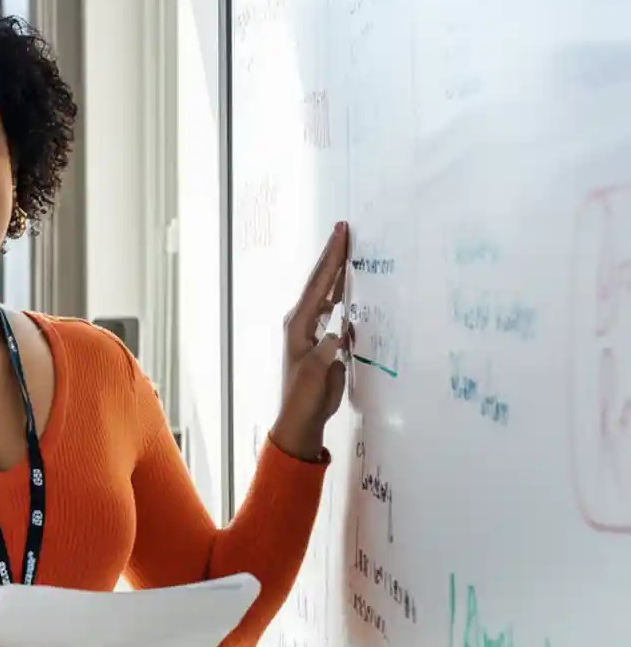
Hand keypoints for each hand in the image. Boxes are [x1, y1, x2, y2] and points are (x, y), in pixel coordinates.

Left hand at [271, 221, 351, 459]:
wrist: (301, 417)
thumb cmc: (305, 396)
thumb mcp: (315, 374)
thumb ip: (325, 350)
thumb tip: (339, 330)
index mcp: (298, 323)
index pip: (318, 283)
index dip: (331, 258)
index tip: (341, 233)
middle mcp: (301, 320)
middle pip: (319, 280)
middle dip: (332, 254)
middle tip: (343, 228)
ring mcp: (309, 328)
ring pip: (324, 291)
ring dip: (335, 269)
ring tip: (346, 247)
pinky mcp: (319, 338)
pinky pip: (330, 307)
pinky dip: (339, 291)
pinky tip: (347, 284)